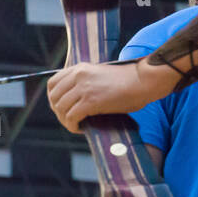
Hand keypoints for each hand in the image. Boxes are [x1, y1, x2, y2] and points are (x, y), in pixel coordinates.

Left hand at [46, 60, 176, 133]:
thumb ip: (85, 83)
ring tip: (76, 125)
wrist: (144, 80)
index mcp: (80, 68)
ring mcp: (84, 88)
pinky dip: (73, 126)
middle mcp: (79, 76)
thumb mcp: (100, 75)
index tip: (61, 108)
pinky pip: (71, 117)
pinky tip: (81, 128)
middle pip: (54, 98)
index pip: (53, 83)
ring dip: (66, 121)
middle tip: (70, 120)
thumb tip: (74, 101)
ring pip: (61, 109)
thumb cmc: (128, 81)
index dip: (53, 98)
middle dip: (59, 112)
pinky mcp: (90, 101)